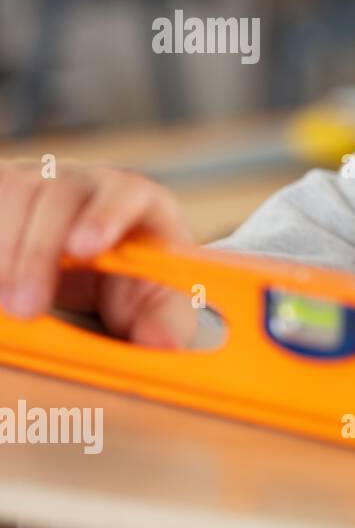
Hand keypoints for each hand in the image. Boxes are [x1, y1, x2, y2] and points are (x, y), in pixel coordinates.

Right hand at [0, 160, 196, 347]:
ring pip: (15, 198)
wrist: (97, 271)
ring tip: (7, 305)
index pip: (126, 192)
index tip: (85, 250)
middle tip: (27, 308)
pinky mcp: (6, 194)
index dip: (106, 216)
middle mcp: (87, 183)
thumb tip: (163, 344)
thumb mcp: (157, 302)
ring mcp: (40, 184)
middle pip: (60, 197)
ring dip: (6, 254)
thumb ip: (166, 321)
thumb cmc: (134, 281)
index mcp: (138, 200)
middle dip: (40, 252)